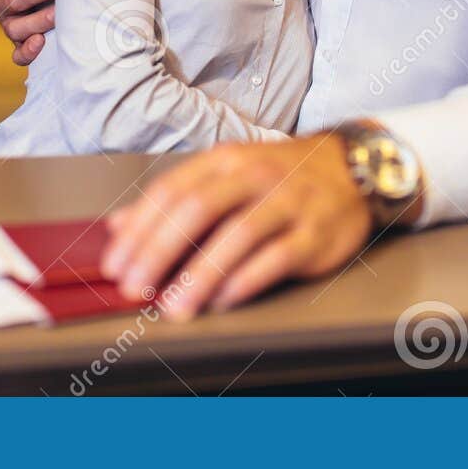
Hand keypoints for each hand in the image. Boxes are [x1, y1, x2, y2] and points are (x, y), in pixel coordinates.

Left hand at [101, 135, 372, 319]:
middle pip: (197, 210)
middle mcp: (255, 176)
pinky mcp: (315, 234)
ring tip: (174, 307)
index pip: (171, 190)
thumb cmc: (279, 177)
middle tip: (134, 289)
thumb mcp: (226, 176)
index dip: (139, 230)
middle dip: (159, 252)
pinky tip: (221, 301)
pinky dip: (245, 281)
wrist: (351, 168)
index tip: (115, 265)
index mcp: (225, 161)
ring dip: (199, 275)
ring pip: (237, 236)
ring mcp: (288, 203)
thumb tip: (118, 226)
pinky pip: (276, 258)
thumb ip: (174, 200)